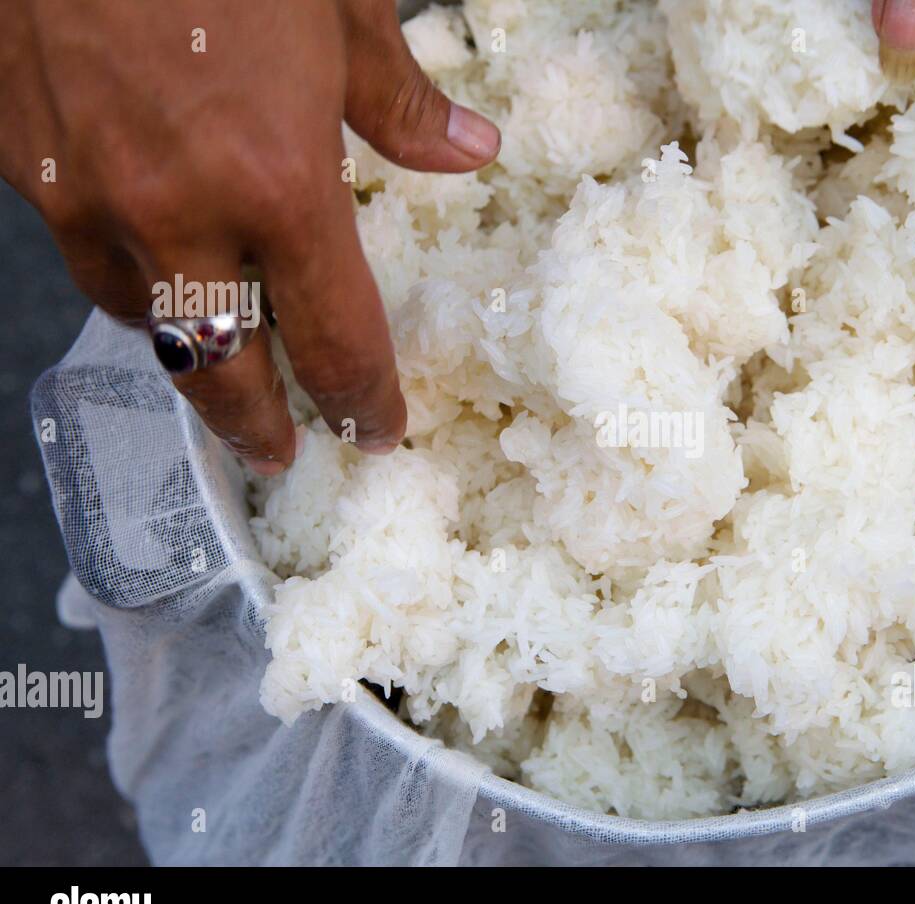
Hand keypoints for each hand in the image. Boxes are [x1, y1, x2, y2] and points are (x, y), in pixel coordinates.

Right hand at [0, 0, 499, 474]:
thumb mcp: (338, 4)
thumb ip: (401, 100)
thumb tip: (471, 150)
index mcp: (276, 185)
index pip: (335, 341)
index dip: (362, 400)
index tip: (375, 429)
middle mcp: (175, 214)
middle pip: (223, 370)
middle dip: (259, 425)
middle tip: (283, 450)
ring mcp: (83, 195)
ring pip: (142, 318)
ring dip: (188, 341)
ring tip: (222, 344)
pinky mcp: (16, 165)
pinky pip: (79, 249)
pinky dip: (124, 267)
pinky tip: (149, 244)